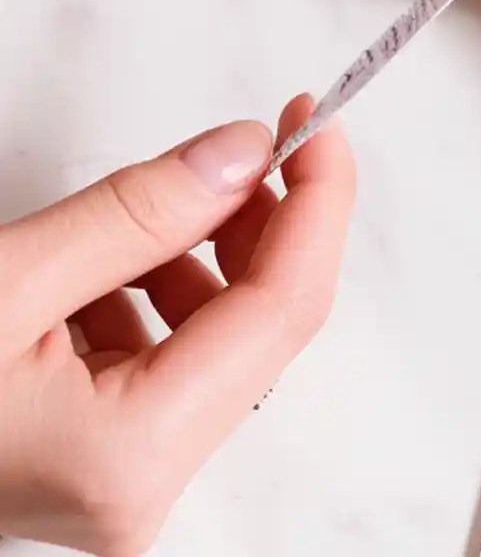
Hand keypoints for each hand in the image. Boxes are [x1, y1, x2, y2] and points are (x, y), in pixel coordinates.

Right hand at [0, 95, 354, 554]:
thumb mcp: (6, 274)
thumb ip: (139, 211)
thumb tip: (243, 152)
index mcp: (132, 454)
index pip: (283, 308)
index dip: (316, 205)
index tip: (315, 124)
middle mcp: (146, 488)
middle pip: (261, 328)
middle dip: (267, 224)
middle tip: (259, 141)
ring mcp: (126, 485)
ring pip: (219, 344)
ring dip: (208, 257)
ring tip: (170, 198)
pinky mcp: (104, 466)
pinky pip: (168, 365)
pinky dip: (158, 298)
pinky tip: (116, 262)